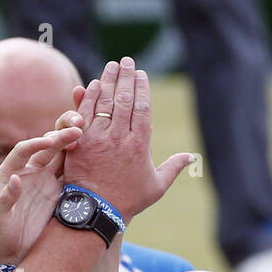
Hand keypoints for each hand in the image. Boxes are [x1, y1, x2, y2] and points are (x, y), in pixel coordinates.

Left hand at [0, 126, 82, 265]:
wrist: (16, 255)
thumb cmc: (0, 237)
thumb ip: (6, 199)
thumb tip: (15, 179)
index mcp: (11, 172)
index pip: (23, 150)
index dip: (36, 143)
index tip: (49, 142)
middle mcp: (30, 172)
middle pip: (47, 147)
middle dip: (61, 135)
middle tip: (78, 129)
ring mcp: (48, 181)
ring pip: (64, 156)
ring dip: (75, 145)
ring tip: (88, 135)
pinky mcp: (62, 193)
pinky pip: (74, 174)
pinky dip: (84, 165)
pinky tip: (95, 158)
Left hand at [62, 56, 194, 220]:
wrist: (95, 211)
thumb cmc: (127, 201)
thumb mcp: (156, 186)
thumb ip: (173, 167)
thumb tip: (191, 157)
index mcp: (140, 144)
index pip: (142, 107)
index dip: (142, 87)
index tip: (141, 74)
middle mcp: (120, 137)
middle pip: (124, 99)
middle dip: (126, 77)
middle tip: (125, 61)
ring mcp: (99, 138)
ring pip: (105, 102)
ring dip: (109, 80)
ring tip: (111, 66)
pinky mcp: (80, 141)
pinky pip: (86, 114)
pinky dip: (90, 97)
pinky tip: (94, 84)